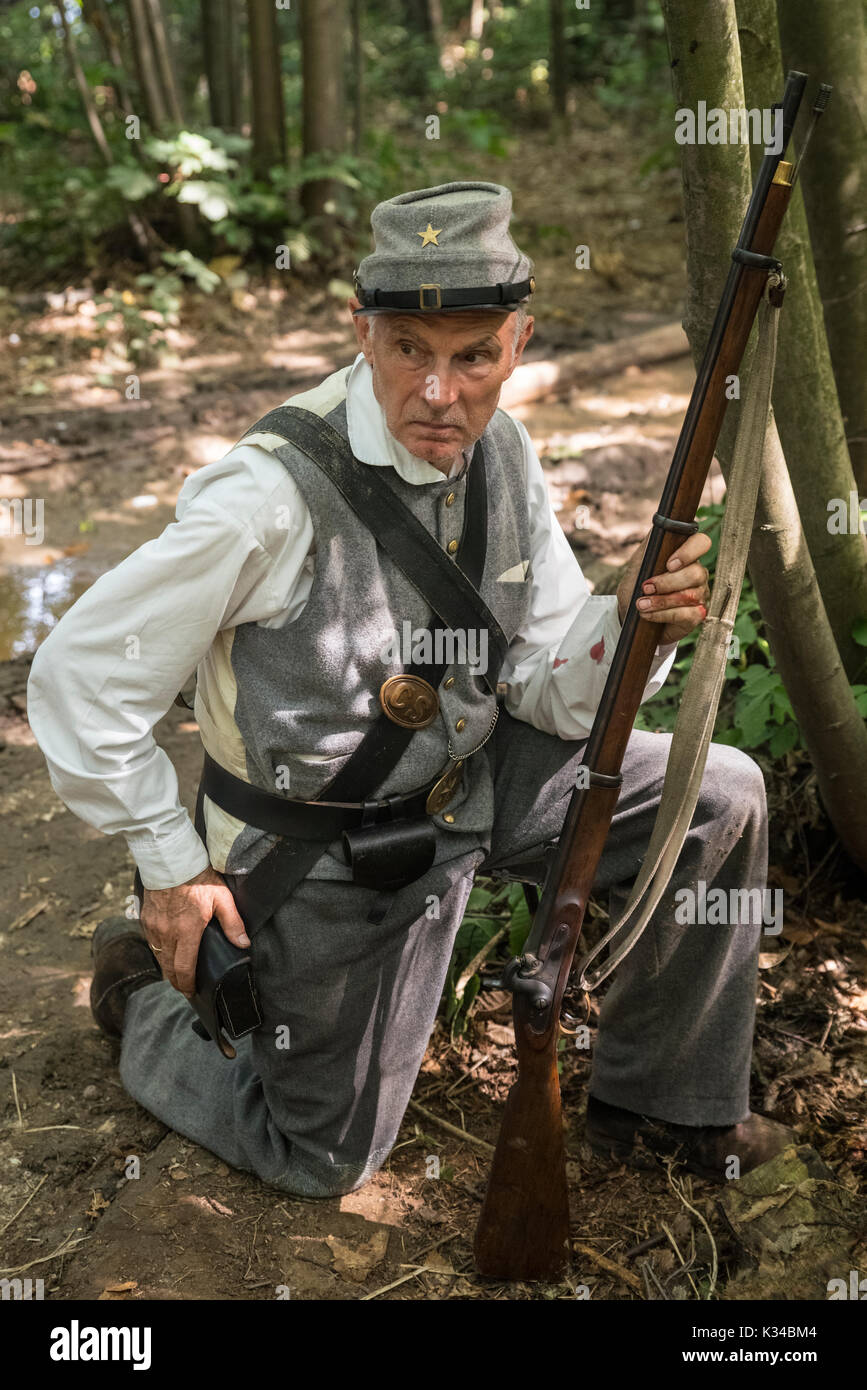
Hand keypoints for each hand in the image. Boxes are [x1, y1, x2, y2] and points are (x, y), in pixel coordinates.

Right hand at [140, 865, 248, 997]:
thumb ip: (233, 923)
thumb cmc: (199, 877)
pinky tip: (167, 952)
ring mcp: (154, 927)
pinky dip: (159, 952)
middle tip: (185, 988)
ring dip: (167, 968)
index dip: (187, 985)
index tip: (191, 993)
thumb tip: (244, 944)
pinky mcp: (145, 919)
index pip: (184, 969)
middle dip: (176, 982)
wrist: (171, 859)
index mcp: (187, 931)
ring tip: (177, 973)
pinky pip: (151, 943)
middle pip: (168, 969)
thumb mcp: (222, 898)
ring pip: (158, 957)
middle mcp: (167, 933)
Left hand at [616, 529, 711, 645]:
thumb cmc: (637, 585)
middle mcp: (697, 573)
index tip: (669, 564)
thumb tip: (661, 525)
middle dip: (668, 582)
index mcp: (685, 555)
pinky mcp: (696, 615)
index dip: (689, 552)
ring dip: (662, 601)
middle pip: (696, 573)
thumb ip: (651, 545)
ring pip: (691, 595)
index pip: (702, 543)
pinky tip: (648, 615)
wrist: (630, 613)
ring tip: (641, 604)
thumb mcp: (639, 563)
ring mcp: (700, 594)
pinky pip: (689, 615)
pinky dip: (664, 615)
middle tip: (646, 587)